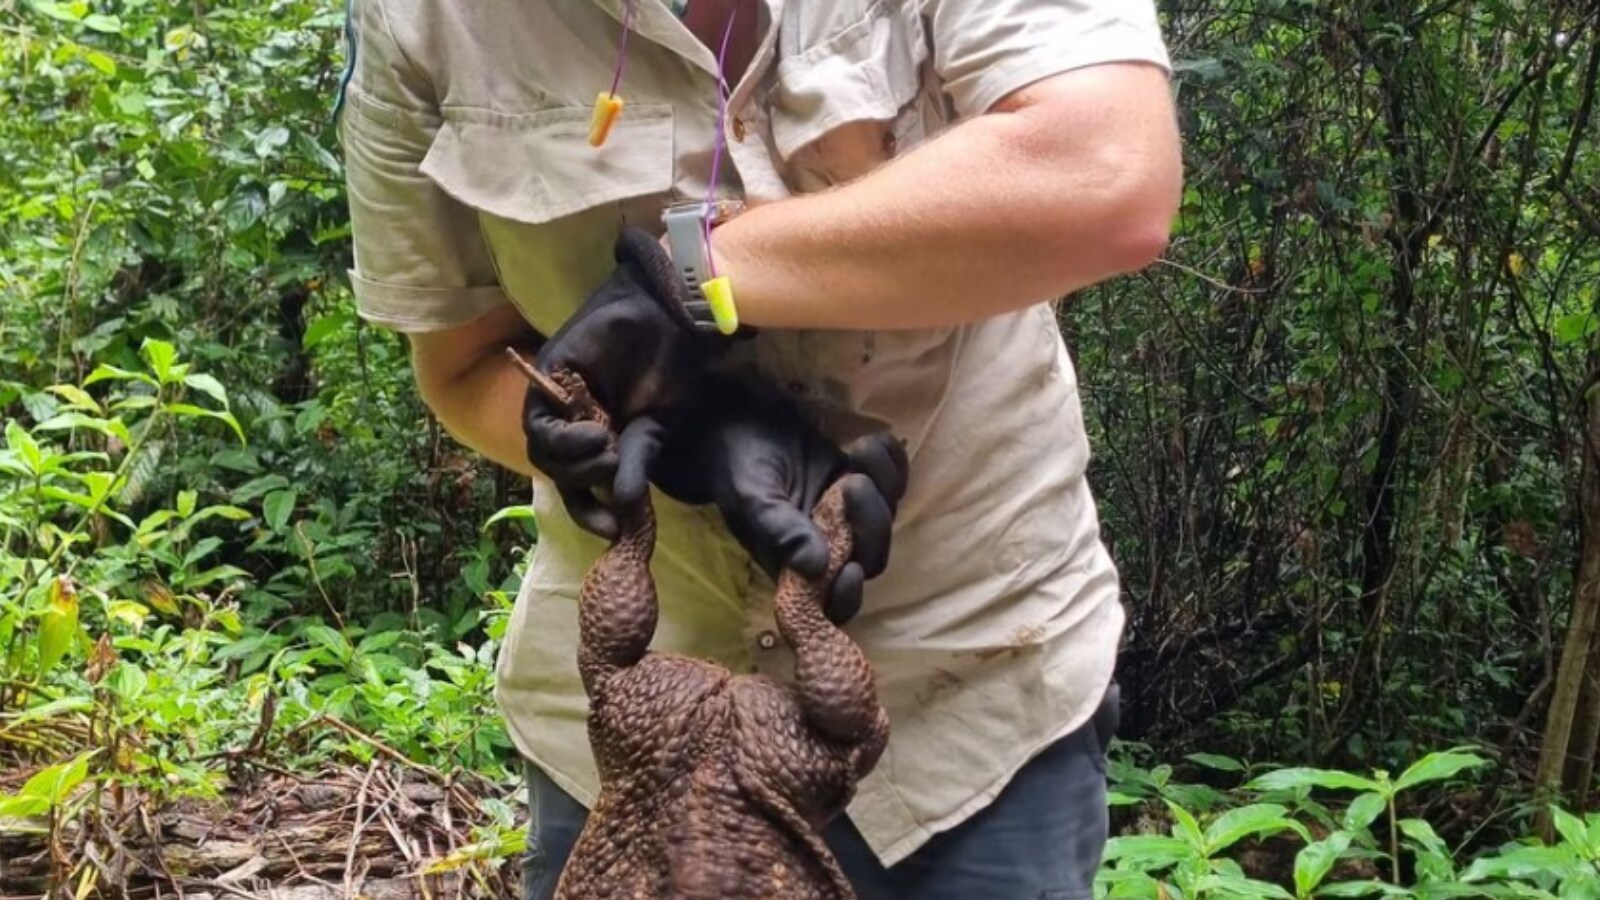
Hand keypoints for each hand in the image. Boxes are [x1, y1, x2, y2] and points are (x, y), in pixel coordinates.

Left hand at [522, 227, 730, 538]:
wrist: (667, 316)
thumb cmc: (671, 367)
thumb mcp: (657, 425)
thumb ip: (636, 462)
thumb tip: (624, 505)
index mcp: (600, 436)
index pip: (581, 485)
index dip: (589, 512)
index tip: (611, 530)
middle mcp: (574, 422)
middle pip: (558, 472)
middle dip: (584, 482)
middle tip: (614, 467)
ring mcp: (558, 401)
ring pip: (543, 453)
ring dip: (574, 463)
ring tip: (607, 447)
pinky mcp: (547, 379)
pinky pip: (539, 425)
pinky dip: (564, 440)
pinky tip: (594, 433)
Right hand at [612, 378, 909, 623]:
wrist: (740, 425)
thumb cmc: (738, 468)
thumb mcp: (752, 499)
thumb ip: (781, 531)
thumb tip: (817, 567)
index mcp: (798, 565)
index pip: (833, 601)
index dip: (848, 595)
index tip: (851, 568)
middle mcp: (829, 545)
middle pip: (872, 556)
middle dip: (872, 523)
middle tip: (853, 482)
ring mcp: (849, 515)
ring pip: (887, 516)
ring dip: (884, 485)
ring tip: (858, 450)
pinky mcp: (862, 482)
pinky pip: (894, 481)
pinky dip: (893, 462)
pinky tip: (873, 441)